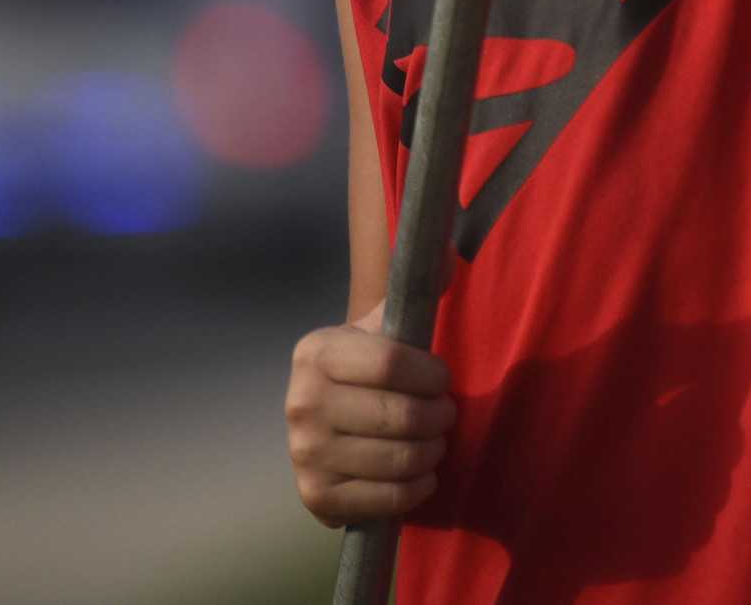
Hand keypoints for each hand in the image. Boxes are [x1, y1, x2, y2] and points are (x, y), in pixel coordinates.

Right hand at [285, 300, 456, 526]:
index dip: (430, 373)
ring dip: (432, 452)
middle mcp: (301, 403)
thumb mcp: (381, 324)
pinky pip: (387, 499)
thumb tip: (449, 252)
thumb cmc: (365, 367)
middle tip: (447, 413)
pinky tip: (421, 472)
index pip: (390, 362)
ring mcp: (305, 454)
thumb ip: (415, 290)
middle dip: (438, 416)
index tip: (443, 378)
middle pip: (399, 415)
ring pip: (398, 458)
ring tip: (436, 440)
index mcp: (315, 351)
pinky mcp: (316, 498)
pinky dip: (417, 488)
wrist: (325, 421)